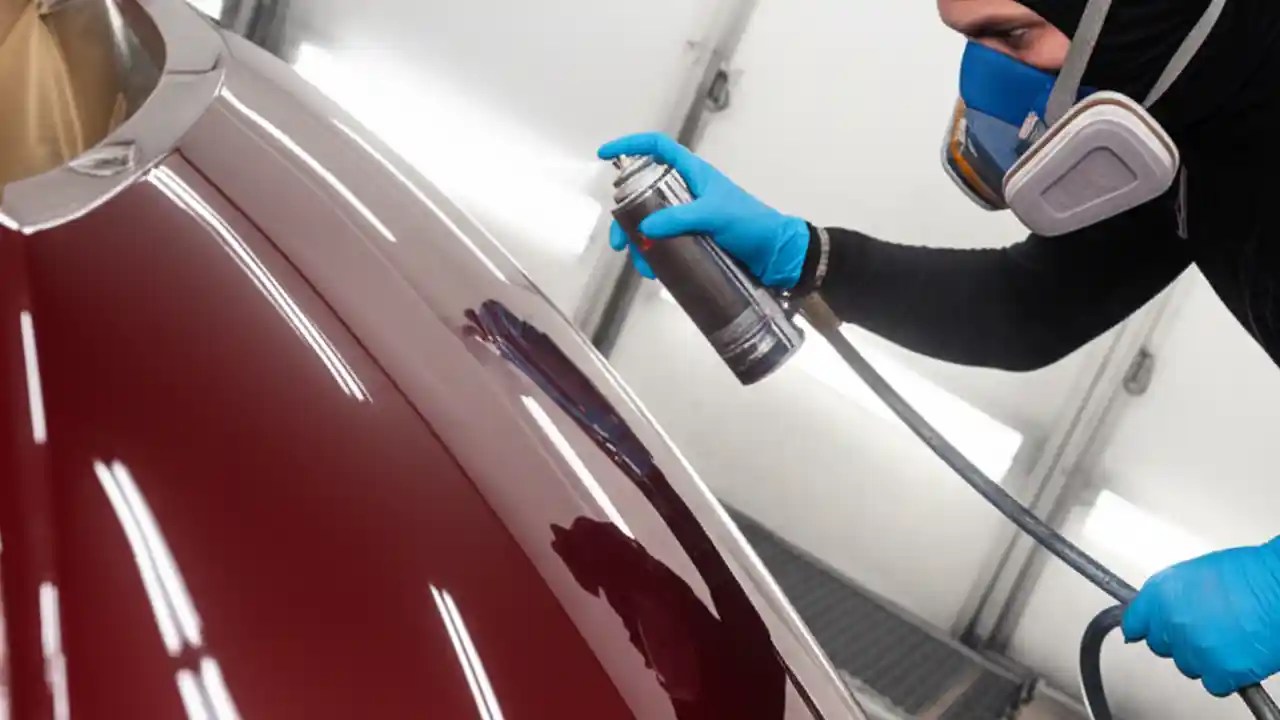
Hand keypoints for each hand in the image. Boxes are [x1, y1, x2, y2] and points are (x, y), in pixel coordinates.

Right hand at [597, 133, 810, 289]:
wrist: (776, 255)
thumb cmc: (750, 224)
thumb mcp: (715, 216)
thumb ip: (680, 218)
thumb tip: (646, 228)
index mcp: (692, 174)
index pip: (657, 148)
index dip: (631, 147)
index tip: (606, 156)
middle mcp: (685, 192)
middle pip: (643, 194)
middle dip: (626, 217)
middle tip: (619, 241)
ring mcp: (687, 218)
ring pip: (650, 224)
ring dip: (639, 244)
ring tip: (641, 266)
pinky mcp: (692, 241)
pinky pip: (663, 245)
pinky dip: (654, 257)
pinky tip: (654, 273)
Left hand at [1123, 540, 1279, 695]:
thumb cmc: (1251, 573)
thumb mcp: (1196, 573)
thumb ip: (1173, 596)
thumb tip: (1166, 610)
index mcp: (1161, 593)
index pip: (1134, 621)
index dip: (1143, 627)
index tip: (1144, 631)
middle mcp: (1171, 622)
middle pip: (1161, 646)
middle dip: (1178, 640)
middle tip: (1204, 628)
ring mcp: (1195, 649)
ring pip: (1188, 666)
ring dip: (1203, 657)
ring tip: (1229, 637)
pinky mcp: (1221, 671)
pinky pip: (1213, 684)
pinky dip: (1226, 676)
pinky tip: (1239, 656)